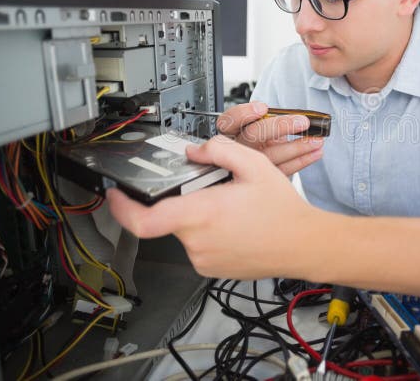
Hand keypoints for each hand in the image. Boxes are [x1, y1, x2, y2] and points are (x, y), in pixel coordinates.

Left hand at [107, 136, 321, 278]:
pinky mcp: (212, 269)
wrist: (304, 244)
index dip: (121, 208)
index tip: (114, 195)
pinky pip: (198, 245)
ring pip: (185, 231)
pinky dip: (208, 232)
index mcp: (202, 214)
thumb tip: (194, 151)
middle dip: (182, 200)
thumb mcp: (254, 166)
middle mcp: (198, 242)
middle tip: (211, 191)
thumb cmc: (283, 212)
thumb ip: (219, 150)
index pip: (143, 220)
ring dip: (198, 216)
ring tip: (230, 209)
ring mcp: (204, 259)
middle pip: (169, 217)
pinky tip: (233, 224)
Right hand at [216, 101, 323, 174]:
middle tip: (303, 122)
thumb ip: (270, 117)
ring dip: (298, 147)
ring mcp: (249, 165)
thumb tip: (297, 115)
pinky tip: (315, 153)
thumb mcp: (261, 123)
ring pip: (270, 155)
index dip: (245, 113)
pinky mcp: (263, 178)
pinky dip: (302, 161)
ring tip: (316, 140)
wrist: (259, 161)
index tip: (263, 107)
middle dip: (280, 126)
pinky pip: (283, 170)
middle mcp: (237, 148)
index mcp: (232, 130)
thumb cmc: (262, 137)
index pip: (230, 120)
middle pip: (252, 136)